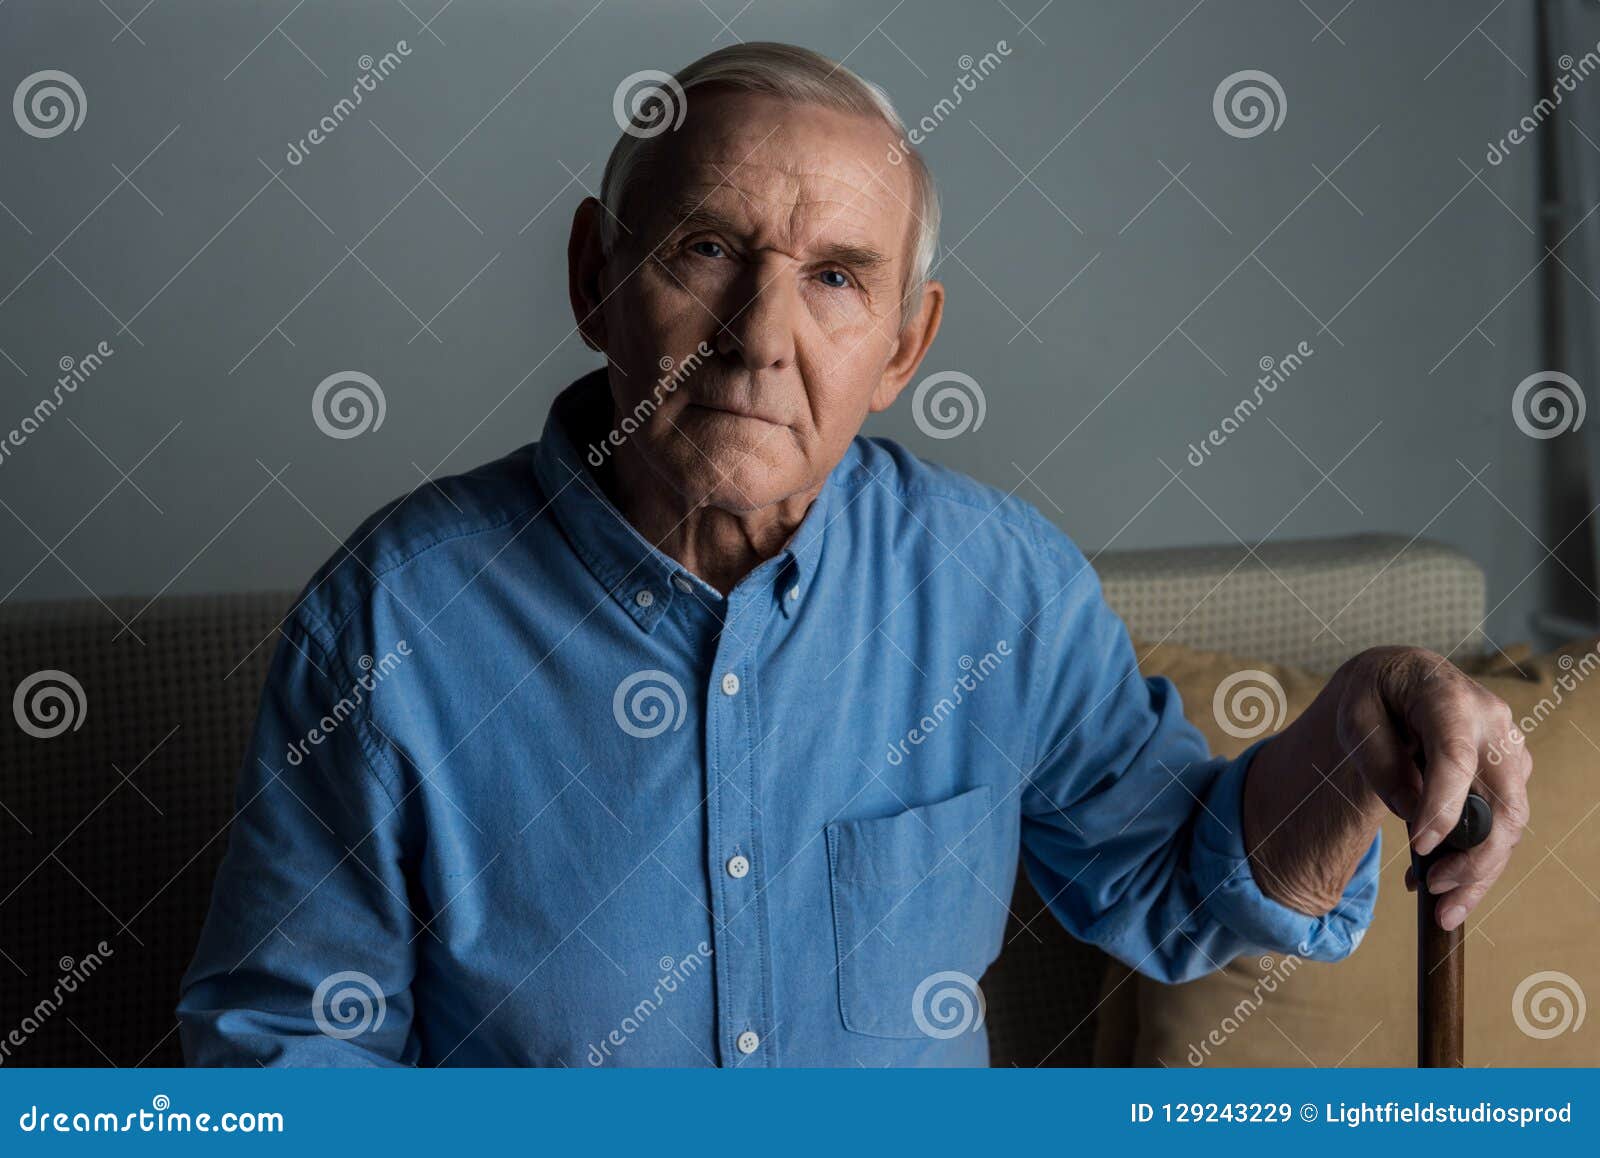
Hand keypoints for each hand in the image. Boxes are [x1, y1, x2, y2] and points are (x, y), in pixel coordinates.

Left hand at [1243, 646, 1530, 930]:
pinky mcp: (1510, 776)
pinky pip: (1502, 826)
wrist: (1404, 680)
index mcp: (1450, 698)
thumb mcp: (1356, 718)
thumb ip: (1381, 761)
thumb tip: (1412, 813)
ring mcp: (1508, 752)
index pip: (1455, 757)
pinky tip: (1438, 880)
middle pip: (1504, 804)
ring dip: (1480, 872)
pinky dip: (1475, 860)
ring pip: (1511, 825)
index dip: (1443, 806)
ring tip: (1442, 907)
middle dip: (1475, 860)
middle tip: (1436, 895)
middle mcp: (1493, 725)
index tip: (1420, 847)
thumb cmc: (1375, 696)